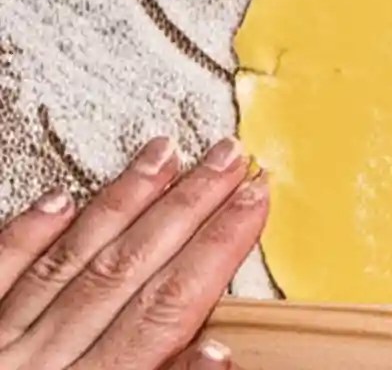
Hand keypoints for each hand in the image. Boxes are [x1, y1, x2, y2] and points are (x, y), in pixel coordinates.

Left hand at [0, 136, 266, 368]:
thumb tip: (217, 353)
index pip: (172, 304)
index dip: (220, 246)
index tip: (253, 199)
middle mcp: (46, 360)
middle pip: (131, 266)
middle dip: (188, 206)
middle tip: (228, 158)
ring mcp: (2, 343)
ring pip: (73, 258)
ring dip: (126, 201)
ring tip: (166, 154)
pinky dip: (29, 233)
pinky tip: (61, 199)